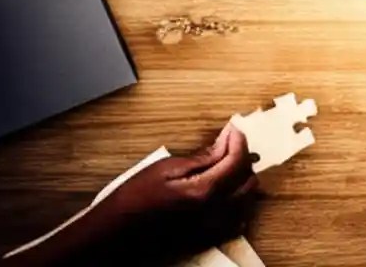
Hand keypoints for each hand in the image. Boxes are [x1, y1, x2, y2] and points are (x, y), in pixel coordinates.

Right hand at [88, 125, 258, 263]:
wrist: (116, 232)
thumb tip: (223, 145)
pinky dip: (239, 203)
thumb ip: (200, 159)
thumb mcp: (165, 169)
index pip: (237, 160)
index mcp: (204, 191)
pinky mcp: (208, 237)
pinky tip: (225, 192)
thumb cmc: (134, 199)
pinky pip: (238, 220)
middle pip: (249, 180)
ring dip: (243, 179)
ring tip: (226, 165)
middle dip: (242, 158)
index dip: (237, 140)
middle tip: (227, 144)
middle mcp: (215, 212)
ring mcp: (213, 227)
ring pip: (248, 200)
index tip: (232, 128)